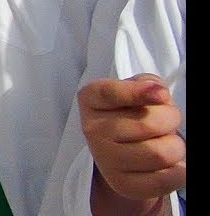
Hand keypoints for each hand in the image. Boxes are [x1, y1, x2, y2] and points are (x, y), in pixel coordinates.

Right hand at [79, 74, 184, 204]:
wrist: (122, 153)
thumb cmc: (132, 115)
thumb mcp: (136, 91)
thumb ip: (147, 84)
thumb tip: (157, 92)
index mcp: (91, 99)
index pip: (110, 93)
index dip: (137, 93)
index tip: (160, 93)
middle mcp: (92, 130)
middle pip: (148, 124)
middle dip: (170, 120)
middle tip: (166, 123)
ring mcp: (105, 160)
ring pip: (161, 153)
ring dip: (175, 147)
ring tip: (165, 144)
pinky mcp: (123, 185)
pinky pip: (167, 178)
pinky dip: (178, 171)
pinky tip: (168, 165)